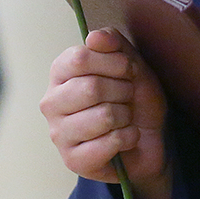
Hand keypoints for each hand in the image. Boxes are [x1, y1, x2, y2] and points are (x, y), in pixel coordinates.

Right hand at [41, 29, 169, 198]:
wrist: (147, 139)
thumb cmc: (133, 99)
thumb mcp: (130, 64)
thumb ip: (113, 43)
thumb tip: (93, 37)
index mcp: (61, 73)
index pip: (79, 58)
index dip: (114, 62)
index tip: (128, 69)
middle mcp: (52, 102)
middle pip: (91, 88)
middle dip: (123, 91)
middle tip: (128, 97)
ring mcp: (59, 134)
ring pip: (103, 116)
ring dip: (127, 116)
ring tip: (125, 118)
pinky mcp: (72, 161)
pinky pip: (110, 142)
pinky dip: (128, 137)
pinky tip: (126, 138)